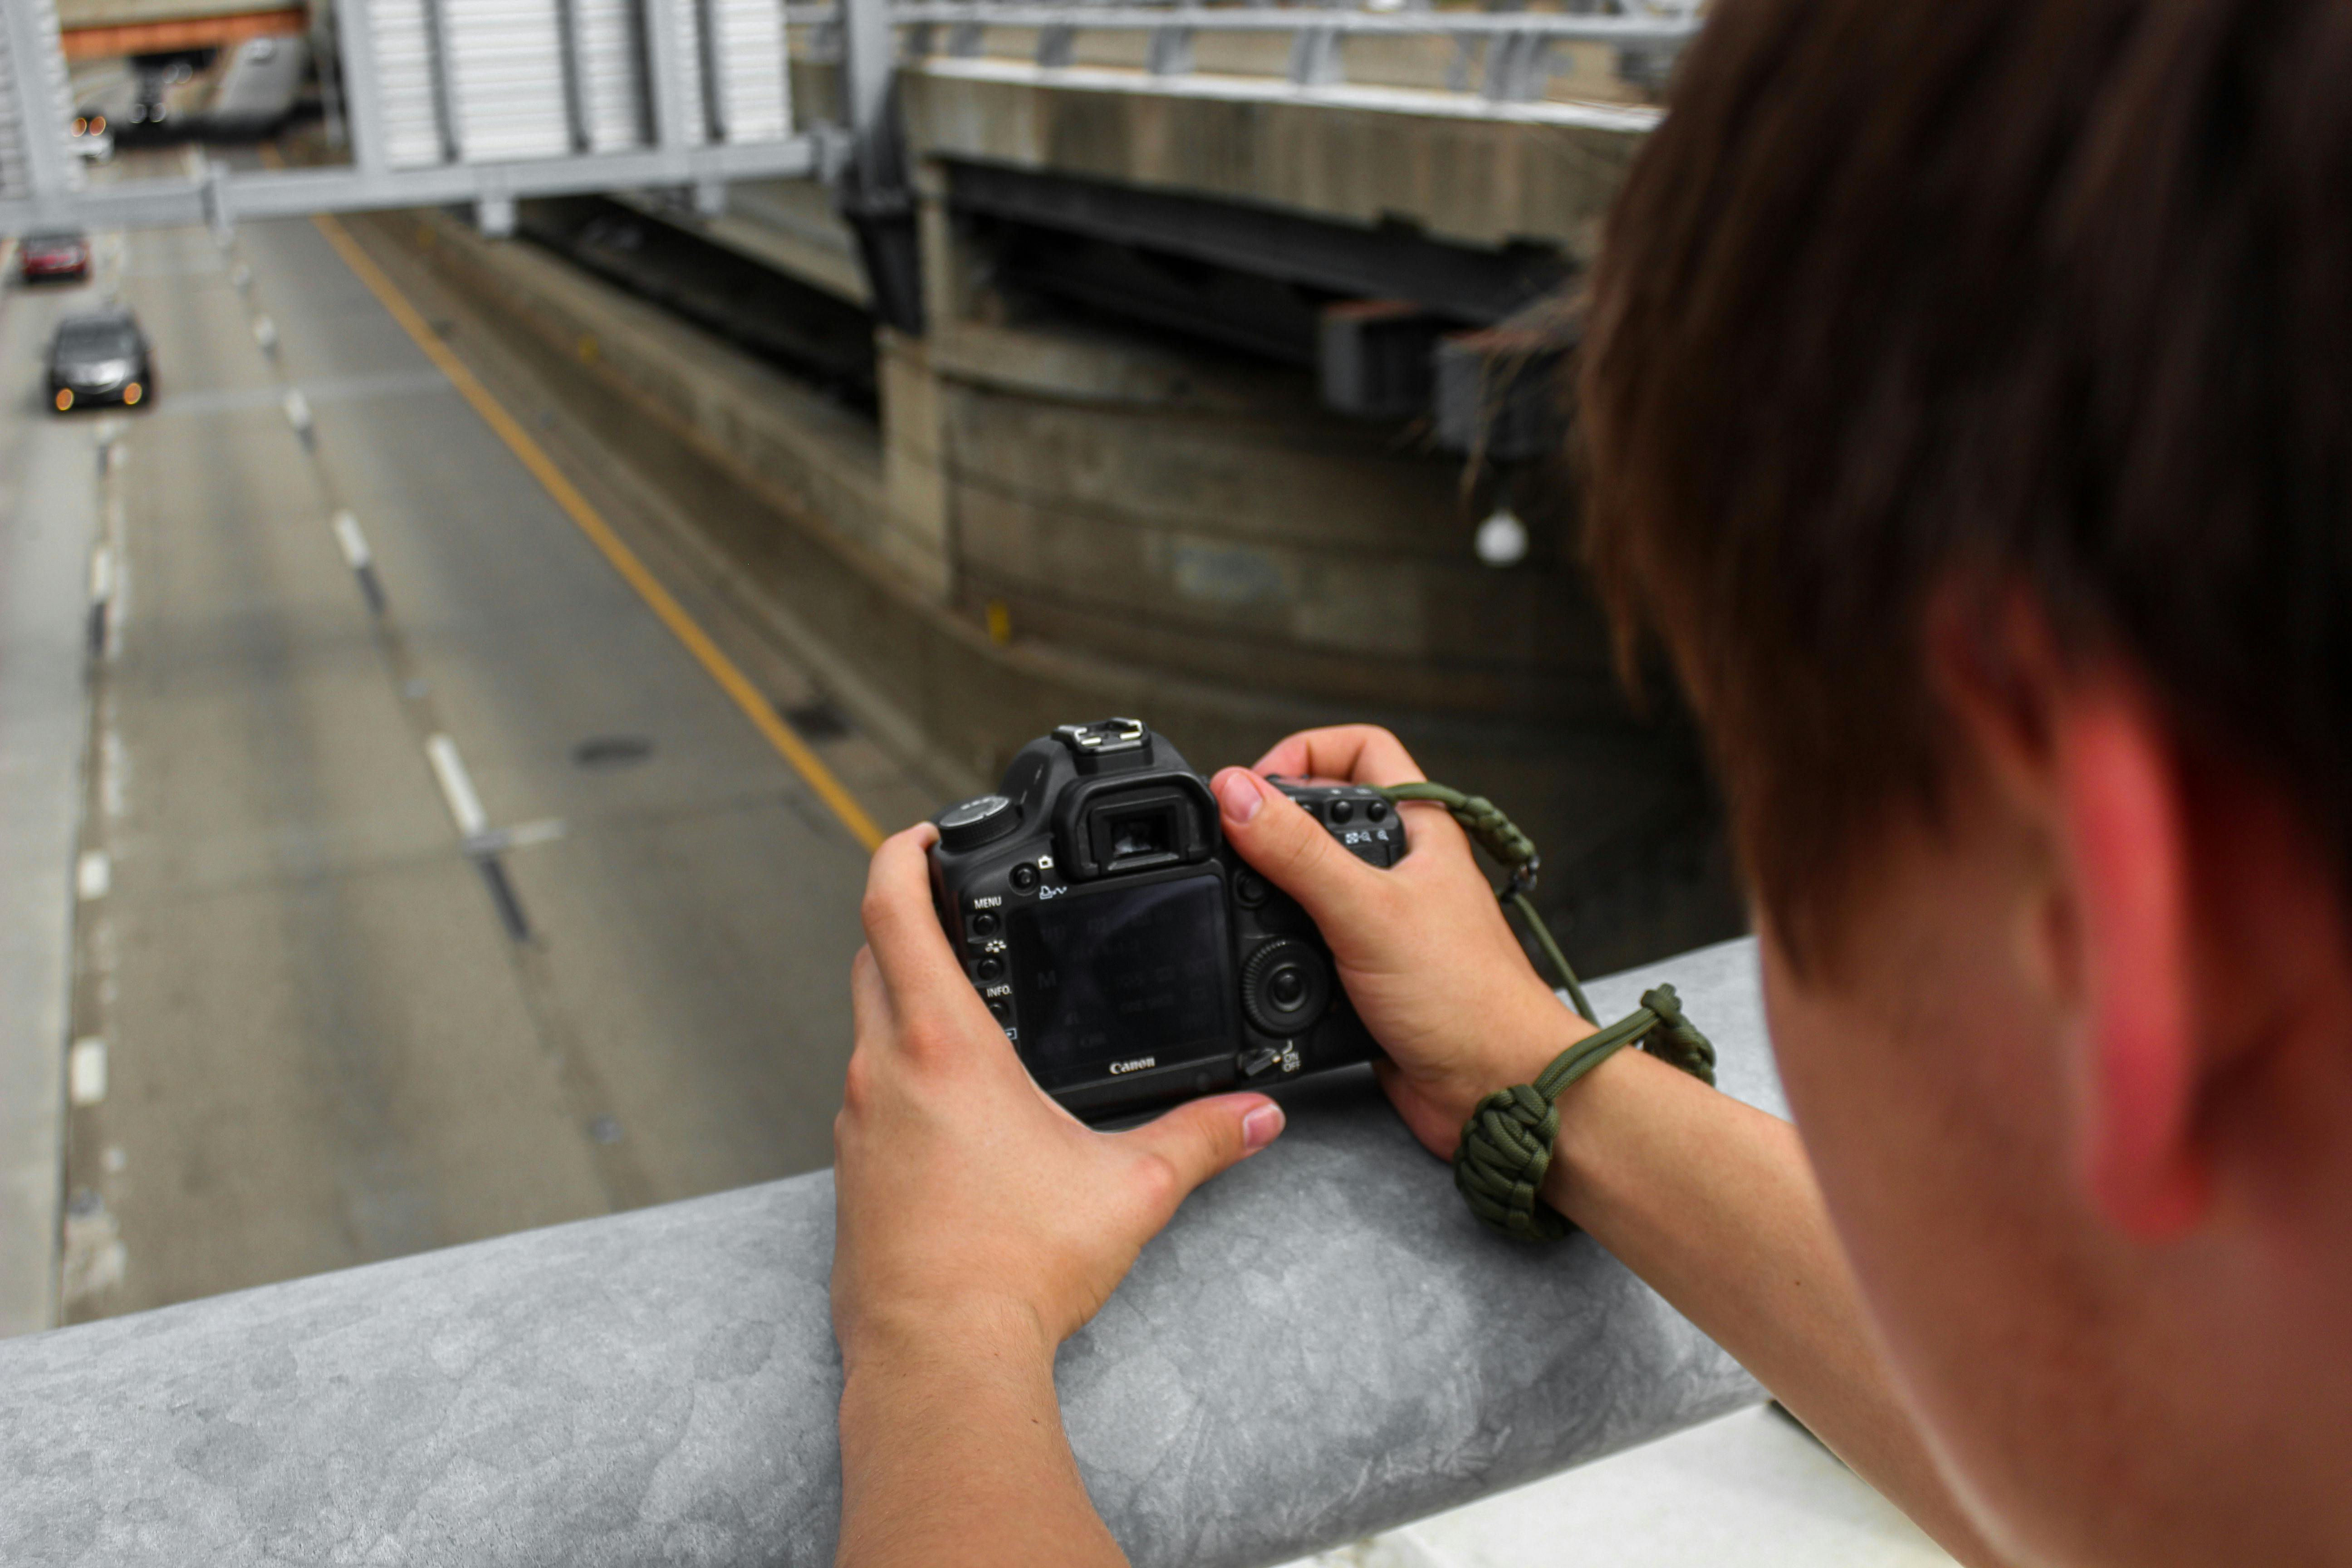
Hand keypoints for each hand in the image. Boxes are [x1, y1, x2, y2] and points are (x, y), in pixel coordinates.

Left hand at [832, 823, 1285, 1370]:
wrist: (937, 1361)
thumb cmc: (1014, 1271)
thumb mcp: (1130, 1190)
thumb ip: (1199, 1140)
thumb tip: (1256, 1115)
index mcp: (942, 1048)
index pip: (892, 909)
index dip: (901, 853)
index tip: (925, 835)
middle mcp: (884, 1072)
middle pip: (870, 956)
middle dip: (906, 920)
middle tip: (951, 907)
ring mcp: (857, 1124)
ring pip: (866, 1027)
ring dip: (903, 1001)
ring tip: (965, 1005)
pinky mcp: (852, 1175)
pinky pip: (868, 1094)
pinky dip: (901, 1072)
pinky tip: (953, 1105)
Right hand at [1212, 725, 1590, 1157]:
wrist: (1496, 1088)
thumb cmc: (1468, 998)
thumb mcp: (1368, 909)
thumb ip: (1299, 851)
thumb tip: (1237, 793)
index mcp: (1420, 828)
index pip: (1362, 750)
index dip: (1306, 753)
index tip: (1255, 785)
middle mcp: (1402, 869)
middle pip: (1322, 817)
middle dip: (1275, 829)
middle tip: (1238, 848)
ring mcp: (1382, 921)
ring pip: (1308, 883)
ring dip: (1272, 896)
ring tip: (1247, 907)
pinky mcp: (1363, 973)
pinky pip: (1305, 945)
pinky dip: (1278, 952)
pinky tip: (1266, 964)